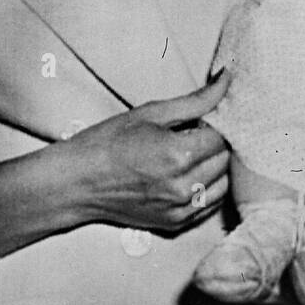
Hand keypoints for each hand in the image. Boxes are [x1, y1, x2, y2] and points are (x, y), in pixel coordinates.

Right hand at [60, 72, 232, 232]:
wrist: (77, 182)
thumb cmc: (108, 142)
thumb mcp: (151, 113)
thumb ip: (196, 100)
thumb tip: (226, 81)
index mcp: (178, 155)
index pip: (222, 137)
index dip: (213, 125)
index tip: (198, 121)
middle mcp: (183, 186)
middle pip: (225, 160)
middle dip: (215, 145)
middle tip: (192, 136)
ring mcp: (179, 209)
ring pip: (222, 184)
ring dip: (214, 167)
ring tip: (189, 157)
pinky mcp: (175, 223)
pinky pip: (209, 204)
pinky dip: (206, 188)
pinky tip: (185, 176)